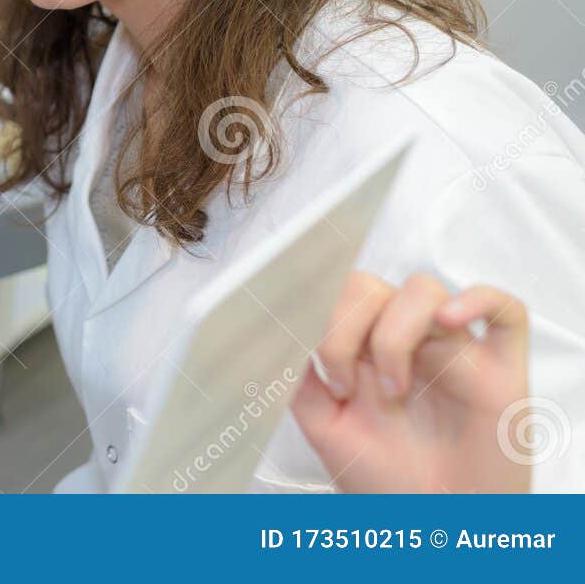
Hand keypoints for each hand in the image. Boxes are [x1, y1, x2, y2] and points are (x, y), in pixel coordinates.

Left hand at [290, 271, 530, 492]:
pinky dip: (481, 299)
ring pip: (426, 290)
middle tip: (363, 389)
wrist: (433, 529)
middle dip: (354, 327)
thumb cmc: (387, 483)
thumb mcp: (325, 429)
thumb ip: (308, 380)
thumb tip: (315, 339)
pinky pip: (509, 311)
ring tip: (398, 389)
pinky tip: (450, 319)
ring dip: (398, 330)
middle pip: (378, 287)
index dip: (334, 330)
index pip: (348, 299)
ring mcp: (456, 354)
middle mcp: (411, 345)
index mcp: (370, 351)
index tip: (335, 385)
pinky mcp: (502, 374)